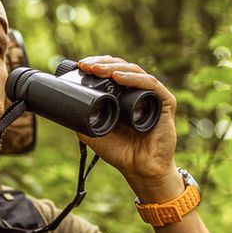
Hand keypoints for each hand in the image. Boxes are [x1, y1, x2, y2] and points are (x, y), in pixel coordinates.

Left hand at [74, 56, 182, 202]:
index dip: (97, 65)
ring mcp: (153, 95)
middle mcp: (138, 91)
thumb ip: (82, 119)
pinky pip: (150, 85)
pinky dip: (134, 78)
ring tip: (98, 70)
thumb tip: (65, 105)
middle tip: (86, 65)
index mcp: (124, 95)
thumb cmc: (121, 152)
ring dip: (114, 67)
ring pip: (135, 71)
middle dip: (102, 63)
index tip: (81, 66)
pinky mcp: (166, 102)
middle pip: (121, 67)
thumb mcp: (94, 132)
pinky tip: (118, 78)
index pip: (111, 71)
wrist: (140, 169)